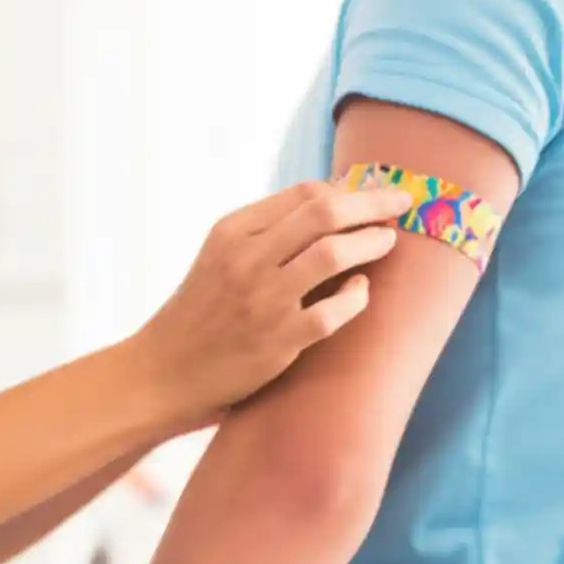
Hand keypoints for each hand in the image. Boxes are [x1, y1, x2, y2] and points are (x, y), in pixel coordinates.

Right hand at [133, 181, 411, 417]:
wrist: (163, 372)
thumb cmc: (199, 312)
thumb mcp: (219, 257)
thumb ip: (265, 232)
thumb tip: (329, 204)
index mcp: (232, 231)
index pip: (304, 194)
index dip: (348, 191)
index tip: (372, 195)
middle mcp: (247, 258)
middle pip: (325, 212)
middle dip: (373, 203)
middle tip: (400, 205)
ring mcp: (263, 300)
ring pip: (334, 253)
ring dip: (371, 243)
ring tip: (387, 242)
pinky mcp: (277, 341)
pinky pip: (334, 311)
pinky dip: (356, 296)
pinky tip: (361, 291)